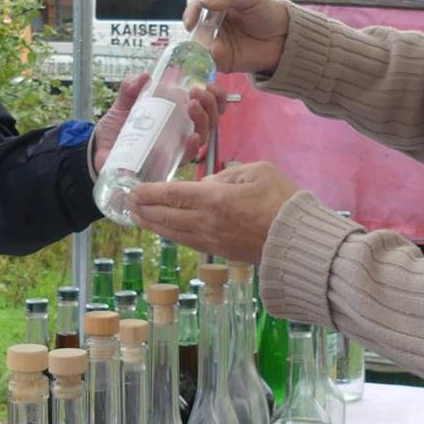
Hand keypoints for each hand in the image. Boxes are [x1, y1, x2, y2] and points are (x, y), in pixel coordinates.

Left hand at [91, 73, 226, 173]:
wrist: (99, 153)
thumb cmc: (117, 130)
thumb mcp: (123, 105)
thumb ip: (130, 89)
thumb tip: (144, 77)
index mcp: (177, 116)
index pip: (206, 106)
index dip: (216, 97)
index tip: (211, 86)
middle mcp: (181, 133)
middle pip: (210, 120)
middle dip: (210, 104)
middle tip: (197, 93)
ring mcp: (176, 149)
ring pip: (203, 136)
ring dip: (203, 119)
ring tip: (193, 106)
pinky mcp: (167, 164)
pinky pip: (186, 157)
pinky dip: (193, 147)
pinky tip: (192, 137)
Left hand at [128, 161, 299, 263]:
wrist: (297, 240)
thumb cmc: (282, 201)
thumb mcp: (256, 172)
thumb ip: (227, 175)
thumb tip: (208, 185)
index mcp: (214, 200)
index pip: (172, 195)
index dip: (149, 192)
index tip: (132, 190)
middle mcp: (206, 222)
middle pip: (166, 217)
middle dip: (143, 209)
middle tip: (126, 204)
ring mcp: (212, 240)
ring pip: (173, 232)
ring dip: (153, 225)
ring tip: (138, 218)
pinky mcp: (220, 251)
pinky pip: (187, 241)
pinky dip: (171, 234)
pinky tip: (166, 230)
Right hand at [182, 0, 289, 75]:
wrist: (284, 37)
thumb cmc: (267, 14)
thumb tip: (205, 1)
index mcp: (218, 7)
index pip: (197, 7)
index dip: (191, 12)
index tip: (191, 21)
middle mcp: (214, 26)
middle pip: (194, 29)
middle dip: (193, 33)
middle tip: (198, 37)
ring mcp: (217, 44)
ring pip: (199, 47)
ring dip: (198, 49)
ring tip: (209, 48)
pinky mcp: (223, 61)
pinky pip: (209, 63)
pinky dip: (206, 62)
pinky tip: (214, 58)